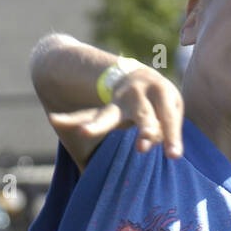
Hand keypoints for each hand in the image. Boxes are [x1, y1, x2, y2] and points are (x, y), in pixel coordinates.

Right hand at [47, 66, 183, 159]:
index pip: (168, 117)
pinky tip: (56, 119)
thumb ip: (168, 130)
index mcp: (161, 92)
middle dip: (145, 130)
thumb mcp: (170, 109)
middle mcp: (137, 95)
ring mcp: (117, 103)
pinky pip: (86, 116)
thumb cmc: (160, 101)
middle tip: (142, 147)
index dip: (172, 135)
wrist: (135, 75)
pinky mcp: (105, 112)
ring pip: (107, 117)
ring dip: (97, 126)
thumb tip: (173, 155)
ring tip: (84, 133)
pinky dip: (70, 120)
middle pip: (142, 116)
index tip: (174, 155)